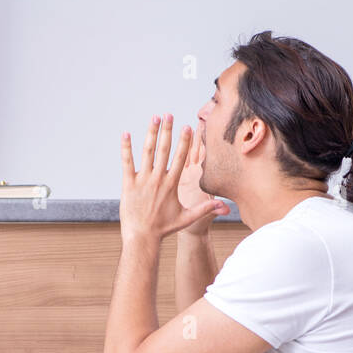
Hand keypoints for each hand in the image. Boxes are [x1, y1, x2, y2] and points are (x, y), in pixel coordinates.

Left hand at [120, 114, 226, 245]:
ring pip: (147, 152)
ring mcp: (142, 180)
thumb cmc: (164, 229)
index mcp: (172, 184)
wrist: (142, 237)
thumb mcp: (187, 218)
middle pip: (164, 149)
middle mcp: (158, 179)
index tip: (186, 126)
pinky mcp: (128, 184)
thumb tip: (226, 209)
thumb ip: (205, 209)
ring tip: (154, 118)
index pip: (180, 158)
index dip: (184, 141)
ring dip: (151, 133)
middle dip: (167, 130)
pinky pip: (127, 162)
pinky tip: (125, 134)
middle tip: (169, 114)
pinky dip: (126, 148)